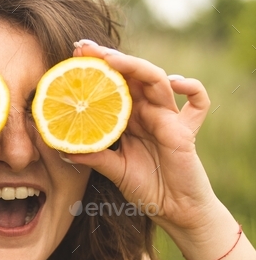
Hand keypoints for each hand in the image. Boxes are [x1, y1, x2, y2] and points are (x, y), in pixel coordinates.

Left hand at [63, 40, 219, 235]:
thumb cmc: (148, 189)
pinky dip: (191, 87)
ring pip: (156, 80)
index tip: (73, 55)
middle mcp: (149, 112)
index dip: (96, 69)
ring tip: (111, 59)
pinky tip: (174, 82)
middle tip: (84, 47)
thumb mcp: (114, 170)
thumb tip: (62, 150)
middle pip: (132, 75)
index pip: (113, 84)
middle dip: (109, 58)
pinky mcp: (185, 131)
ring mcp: (168, 118)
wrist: (176, 211)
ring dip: (134, 65)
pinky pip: (198, 103)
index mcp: (130, 118)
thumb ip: (94, 158)